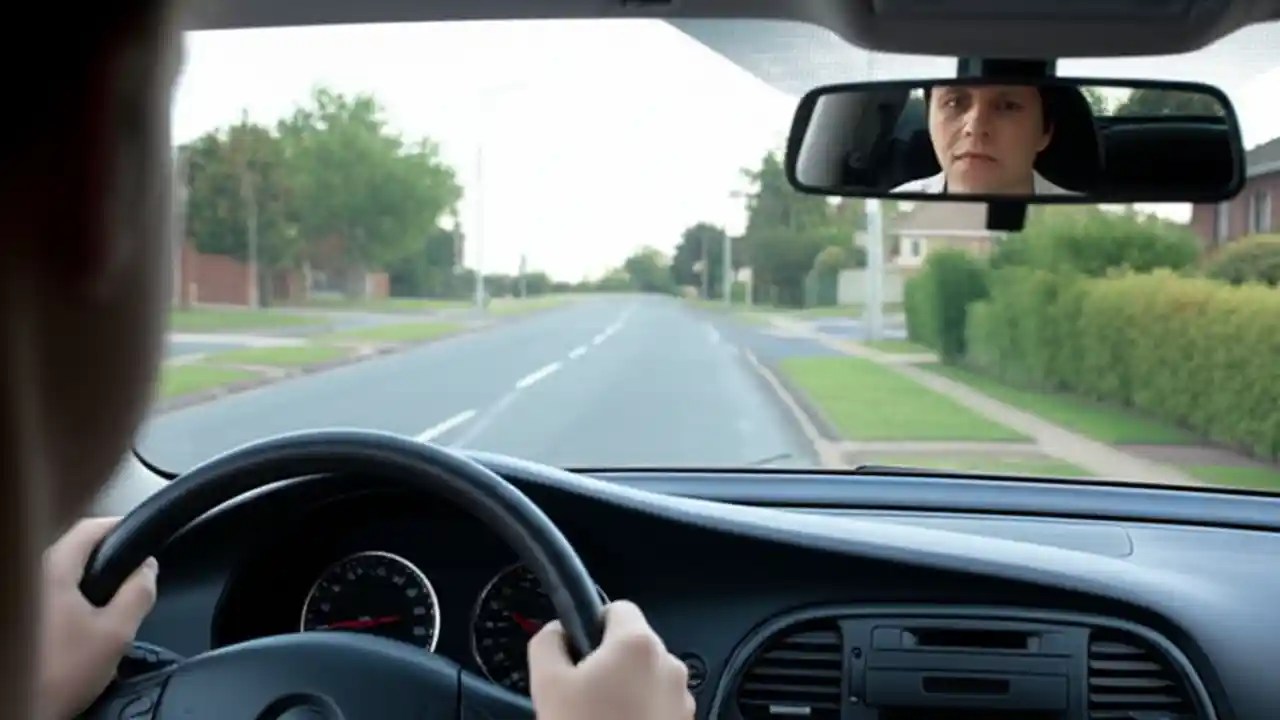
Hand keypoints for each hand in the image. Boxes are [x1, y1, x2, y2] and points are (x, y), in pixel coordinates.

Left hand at [36, 518, 157, 719]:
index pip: (90, 527)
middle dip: (105, 558)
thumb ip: (138, 592)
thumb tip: (148, 567)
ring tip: (108, 607)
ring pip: (59, 573)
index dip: (121, 526)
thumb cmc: (60, 673)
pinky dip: (68, 598)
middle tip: (131, 577)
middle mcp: (29, 575)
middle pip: (74, 549)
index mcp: (51, 570)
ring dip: (85, 581)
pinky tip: (78, 627)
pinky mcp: (20, 616)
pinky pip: (47, 593)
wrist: (16, 708)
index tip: (141, 536)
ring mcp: (20, 594)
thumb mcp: (116, 633)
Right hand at [528, 600, 694, 719]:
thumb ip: (548, 641)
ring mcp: (682, 699)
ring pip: (646, 679)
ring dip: (624, 691)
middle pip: (633, 646)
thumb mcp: (546, 684)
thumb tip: (557, 631)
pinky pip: (657, 706)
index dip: (592, 626)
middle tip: (581, 694)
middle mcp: (669, 665)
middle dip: (608, 663)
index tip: (576, 655)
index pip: (617, 609)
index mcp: (638, 644)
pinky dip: (639, 714)